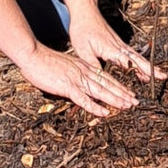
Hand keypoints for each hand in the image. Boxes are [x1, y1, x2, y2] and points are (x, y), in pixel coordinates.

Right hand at [18, 44, 145, 116]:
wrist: (32, 54)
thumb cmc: (44, 62)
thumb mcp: (64, 67)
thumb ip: (73, 76)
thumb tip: (80, 86)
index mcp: (83, 66)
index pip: (105, 77)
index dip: (118, 86)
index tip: (129, 93)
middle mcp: (83, 71)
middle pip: (107, 84)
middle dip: (122, 94)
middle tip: (135, 102)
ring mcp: (76, 78)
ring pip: (100, 91)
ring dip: (115, 99)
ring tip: (127, 106)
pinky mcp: (67, 85)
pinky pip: (84, 98)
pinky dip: (95, 106)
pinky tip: (105, 113)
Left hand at [67, 3, 165, 86]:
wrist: (85, 11)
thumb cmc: (82, 29)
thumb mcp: (82, 49)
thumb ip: (92, 65)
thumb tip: (100, 81)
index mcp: (111, 48)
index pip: (127, 62)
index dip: (137, 72)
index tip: (146, 80)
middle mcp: (118, 46)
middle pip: (137, 59)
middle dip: (150, 69)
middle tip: (163, 77)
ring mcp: (120, 44)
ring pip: (137, 56)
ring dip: (148, 66)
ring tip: (159, 75)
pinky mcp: (118, 43)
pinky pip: (133, 54)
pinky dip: (141, 61)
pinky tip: (144, 68)